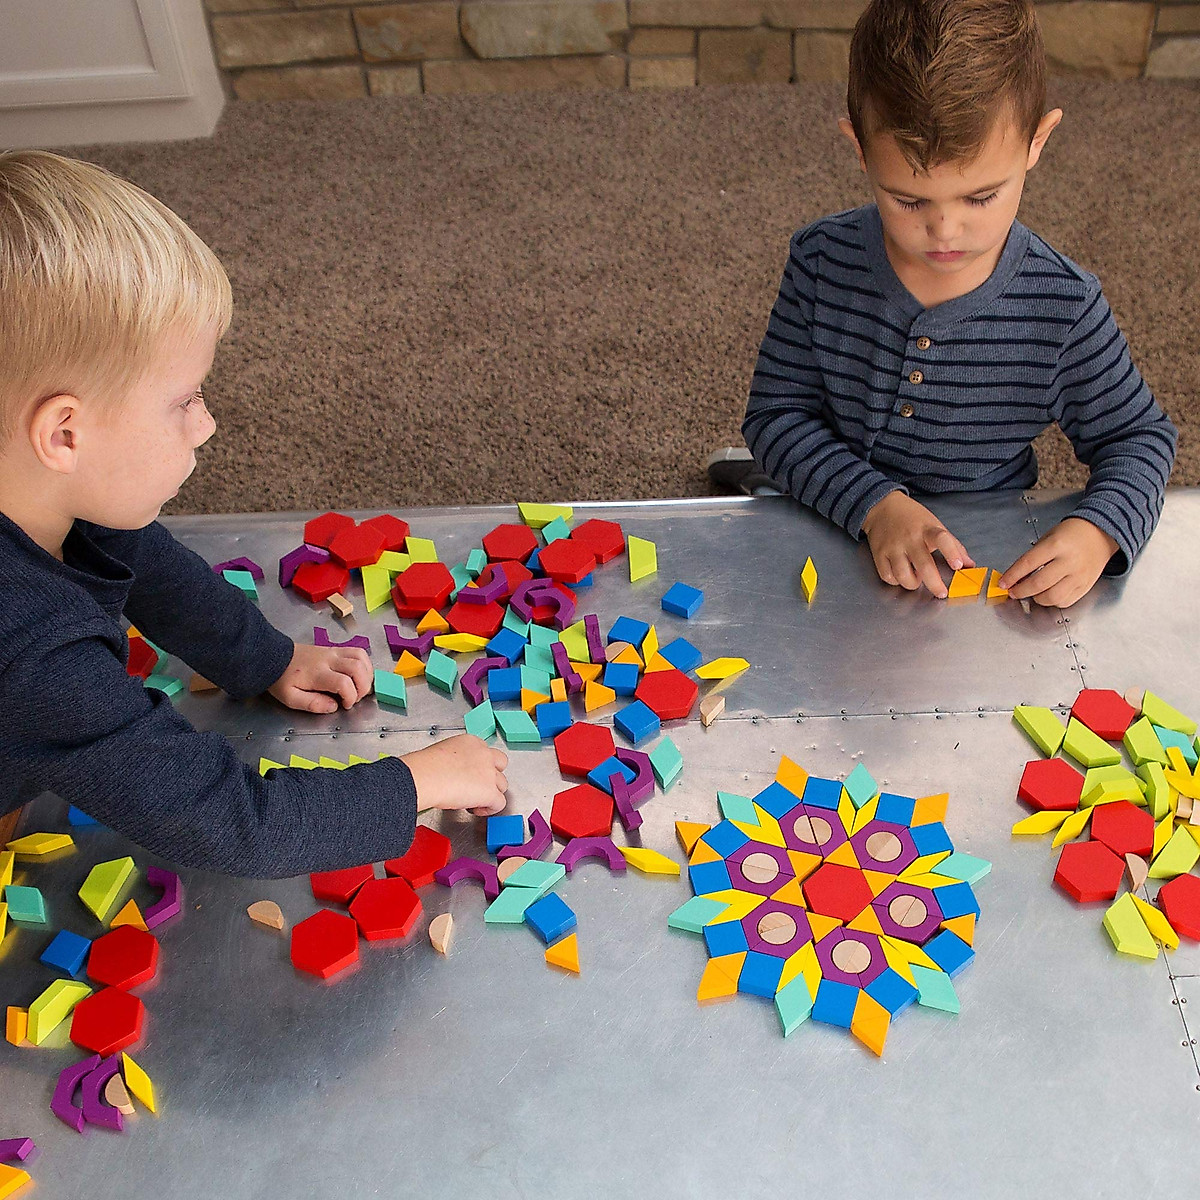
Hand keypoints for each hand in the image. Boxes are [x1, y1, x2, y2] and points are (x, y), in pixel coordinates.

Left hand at [267, 642, 372, 713]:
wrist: (273, 656)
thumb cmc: (282, 678)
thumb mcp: (290, 698)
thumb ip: (312, 704)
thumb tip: (333, 706)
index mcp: (317, 674)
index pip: (344, 683)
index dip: (350, 697)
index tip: (344, 705)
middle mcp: (329, 660)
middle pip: (357, 668)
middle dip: (363, 687)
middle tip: (355, 698)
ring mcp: (333, 652)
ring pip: (361, 657)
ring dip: (367, 674)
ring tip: (360, 687)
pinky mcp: (335, 649)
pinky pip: (357, 651)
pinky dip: (365, 663)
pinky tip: (360, 675)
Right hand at [404, 734, 508, 816]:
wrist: (425, 776)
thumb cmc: (425, 766)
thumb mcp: (443, 753)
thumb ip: (455, 759)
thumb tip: (454, 772)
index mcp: (472, 742)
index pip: (485, 752)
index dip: (479, 766)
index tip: (470, 775)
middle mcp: (484, 755)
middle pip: (500, 765)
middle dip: (492, 776)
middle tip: (478, 786)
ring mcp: (489, 773)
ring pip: (503, 785)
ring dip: (491, 793)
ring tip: (474, 800)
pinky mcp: (490, 792)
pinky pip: (500, 803)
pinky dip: (490, 809)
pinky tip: (476, 809)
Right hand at [860, 491, 973, 598]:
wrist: (882, 507)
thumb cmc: (912, 518)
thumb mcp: (935, 524)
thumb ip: (953, 545)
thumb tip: (968, 565)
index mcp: (927, 529)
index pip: (942, 539)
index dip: (951, 553)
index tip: (958, 566)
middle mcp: (910, 539)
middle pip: (923, 566)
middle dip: (935, 584)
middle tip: (941, 592)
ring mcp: (893, 547)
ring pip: (903, 575)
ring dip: (912, 583)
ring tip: (917, 579)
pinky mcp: (879, 554)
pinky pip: (888, 576)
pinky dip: (896, 581)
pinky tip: (901, 576)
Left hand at [999, 518, 1116, 607]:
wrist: (1100, 534)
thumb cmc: (1072, 534)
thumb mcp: (1048, 538)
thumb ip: (1033, 557)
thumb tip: (1015, 577)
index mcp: (1057, 545)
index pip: (1028, 564)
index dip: (1012, 576)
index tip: (1003, 583)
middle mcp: (1069, 561)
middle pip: (1039, 584)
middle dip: (1021, 591)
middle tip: (1014, 591)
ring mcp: (1079, 576)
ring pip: (1052, 597)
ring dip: (1036, 599)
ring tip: (1031, 593)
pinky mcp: (1086, 586)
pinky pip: (1065, 601)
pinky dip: (1052, 602)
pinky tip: (1047, 594)